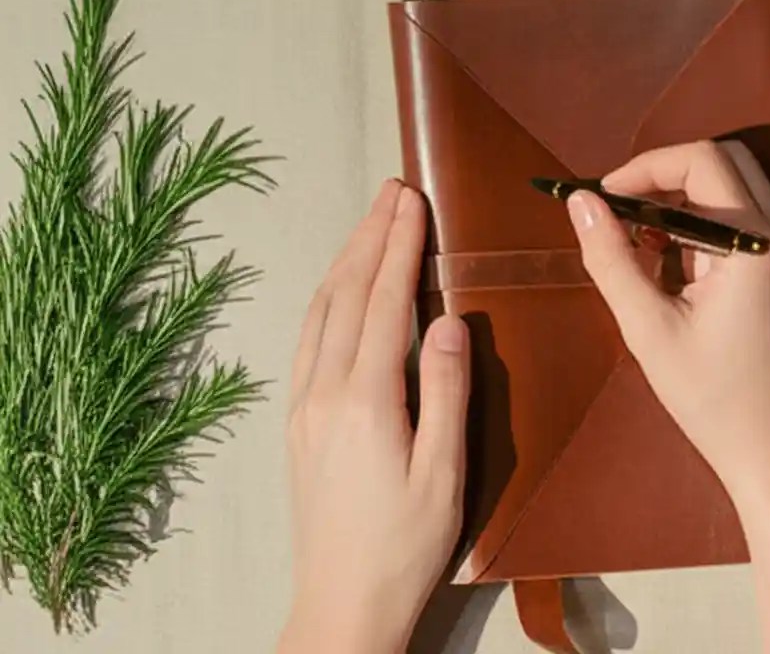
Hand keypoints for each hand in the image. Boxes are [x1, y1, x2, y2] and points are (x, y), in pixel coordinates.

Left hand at [279, 180, 470, 653]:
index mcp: (364, 400)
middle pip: (346, 295)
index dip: (398, 246)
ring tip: (369, 225)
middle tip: (393, 192)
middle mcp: (324, 392)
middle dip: (370, 238)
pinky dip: (327, 301)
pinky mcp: (298, 424)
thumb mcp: (442, 472)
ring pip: (320, 314)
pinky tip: (338, 293)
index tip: (412, 200)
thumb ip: (444, 392)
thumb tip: (447, 320)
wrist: (343, 601)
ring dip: (345, 262)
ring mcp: (304, 407)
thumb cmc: (404, 544)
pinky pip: (308, 341)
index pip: (384, 302)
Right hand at [565, 141, 769, 493]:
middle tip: (622, 211)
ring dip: (687, 202)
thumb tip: (580, 202)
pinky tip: (675, 268)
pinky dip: (707, 227)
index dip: (646, 167)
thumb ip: (611, 259)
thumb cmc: (711, 400)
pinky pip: (748, 224)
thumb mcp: (649, 329)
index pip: (702, 160)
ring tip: (642, 246)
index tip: (603, 198)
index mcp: (756, 244)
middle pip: (726, 163)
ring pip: (739, 191)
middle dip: (668, 176)